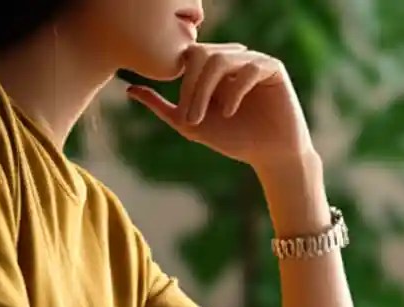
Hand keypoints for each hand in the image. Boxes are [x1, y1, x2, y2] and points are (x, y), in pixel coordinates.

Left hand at [126, 43, 314, 170]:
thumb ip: (162, 107)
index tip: (185, 115)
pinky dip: (235, 90)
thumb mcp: (191, 125)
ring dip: (207, 90)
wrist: (271, 155)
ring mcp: (254, 60)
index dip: (182, 83)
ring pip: (220, 59)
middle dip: (191, 87)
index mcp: (214, 67)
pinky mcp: (274, 68)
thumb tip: (130, 89)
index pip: (188, 57)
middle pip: (201, 53)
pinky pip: (249, 67)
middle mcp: (233, 58)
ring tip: (208, 118)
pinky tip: (230, 112)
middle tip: (192, 118)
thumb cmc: (234, 140)